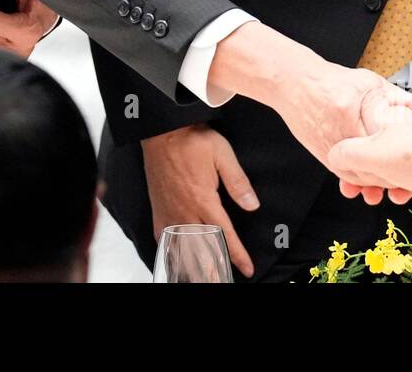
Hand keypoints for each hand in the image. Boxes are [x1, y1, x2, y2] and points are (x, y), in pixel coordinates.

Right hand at [142, 125, 257, 277]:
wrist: (161, 132)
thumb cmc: (192, 140)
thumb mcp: (222, 154)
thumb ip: (238, 182)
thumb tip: (253, 206)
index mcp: (204, 201)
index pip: (225, 235)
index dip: (238, 255)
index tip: (248, 269)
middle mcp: (185, 212)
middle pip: (203, 249)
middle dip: (216, 268)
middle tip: (223, 280)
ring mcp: (170, 213)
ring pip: (183, 248)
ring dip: (194, 266)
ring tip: (204, 277)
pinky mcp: (158, 209)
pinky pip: (163, 238)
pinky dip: (170, 253)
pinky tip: (176, 260)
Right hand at [207, 22, 411, 203]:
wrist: (294, 84)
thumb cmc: (331, 81)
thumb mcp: (369, 83)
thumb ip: (398, 97)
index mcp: (351, 115)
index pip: (382, 147)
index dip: (402, 161)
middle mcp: (338, 135)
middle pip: (372, 168)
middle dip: (392, 177)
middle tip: (410, 178)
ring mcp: (329, 148)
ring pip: (359, 177)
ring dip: (377, 182)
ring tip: (393, 181)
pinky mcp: (322, 155)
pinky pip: (345, 174)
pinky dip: (361, 179)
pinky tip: (373, 177)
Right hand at [327, 115, 411, 207]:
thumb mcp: (372, 154)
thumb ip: (348, 154)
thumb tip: (333, 157)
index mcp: (382, 119)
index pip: (353, 134)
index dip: (343, 154)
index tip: (339, 169)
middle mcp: (394, 129)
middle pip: (366, 152)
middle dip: (358, 174)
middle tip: (352, 189)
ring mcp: (407, 147)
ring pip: (382, 166)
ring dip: (375, 184)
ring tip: (371, 197)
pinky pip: (399, 176)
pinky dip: (395, 188)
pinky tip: (397, 196)